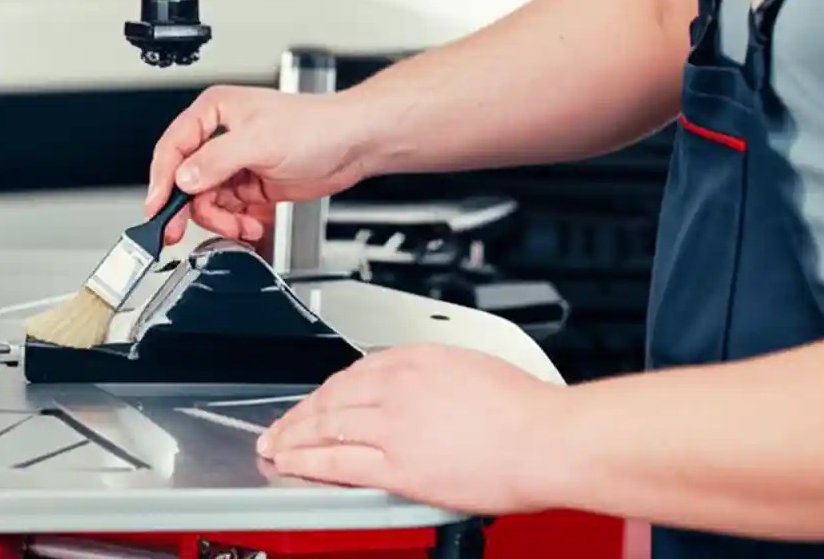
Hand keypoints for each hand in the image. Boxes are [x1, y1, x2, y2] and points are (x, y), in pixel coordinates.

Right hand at [145, 85, 372, 244]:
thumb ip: (215, 161)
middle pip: (186, 181)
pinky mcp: (250, 185)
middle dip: (191, 209)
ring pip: (206, 201)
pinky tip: (251, 224)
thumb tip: (183, 179)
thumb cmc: (316, 126)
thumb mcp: (259, 142)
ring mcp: (235, 163)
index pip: (172, 148)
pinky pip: (228, 211)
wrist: (352, 144)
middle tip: (179, 232)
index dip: (161, 181)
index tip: (158, 209)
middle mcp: (219, 137)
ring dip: (220, 220)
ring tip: (242, 226)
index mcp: (214, 112)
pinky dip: (236, 223)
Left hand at [256, 344, 566, 514]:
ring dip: (293, 437)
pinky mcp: (396, 465)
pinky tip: (292, 464)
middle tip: (280, 425)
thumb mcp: (474, 368)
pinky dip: (307, 462)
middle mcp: (397, 386)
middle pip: (332, 397)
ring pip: (326, 427)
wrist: (548, 439)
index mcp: (417, 358)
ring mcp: (393, 425)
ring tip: (275, 447)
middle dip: (300, 413)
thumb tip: (425, 393)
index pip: (355, 372)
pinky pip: (337, 461)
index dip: (328, 390)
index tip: (317, 400)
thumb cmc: (528, 410)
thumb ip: (438, 378)